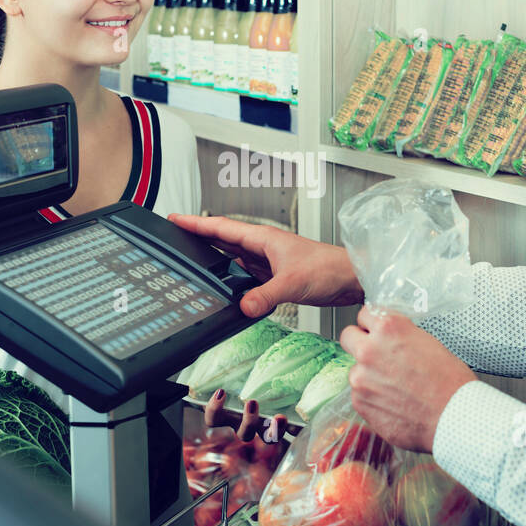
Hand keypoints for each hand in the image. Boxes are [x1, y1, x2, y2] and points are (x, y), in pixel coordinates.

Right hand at [168, 213, 363, 317]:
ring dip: (215, 257)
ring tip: (193, 259)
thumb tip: (242, 306)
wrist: (351, 278)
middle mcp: (264, 247)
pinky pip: (247, 273)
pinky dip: (233, 277)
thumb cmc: (329, 268)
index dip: (196, 223)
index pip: (221, 227)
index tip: (174, 219)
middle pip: (223, 239)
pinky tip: (227, 284)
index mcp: (263, 238)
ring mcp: (269, 260)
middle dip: (199, 237)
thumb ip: (265, 295)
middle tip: (175, 237)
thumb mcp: (292, 282)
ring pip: (234, 257)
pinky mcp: (276, 275)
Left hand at [340, 305, 475, 453]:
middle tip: (377, 356)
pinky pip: (360, 395)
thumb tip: (390, 339)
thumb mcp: (428, 343)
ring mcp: (360, 378)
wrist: (453, 417)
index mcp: (388, 329)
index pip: (364, 315)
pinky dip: (372, 398)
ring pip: (356, 370)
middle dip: (360, 344)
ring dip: (369, 376)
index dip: (372, 325)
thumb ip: (400, 337)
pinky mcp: (359, 402)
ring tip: (396, 388)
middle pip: (348, 337)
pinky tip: (394, 403)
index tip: (375, 331)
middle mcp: (369, 350)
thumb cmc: (449, 382)